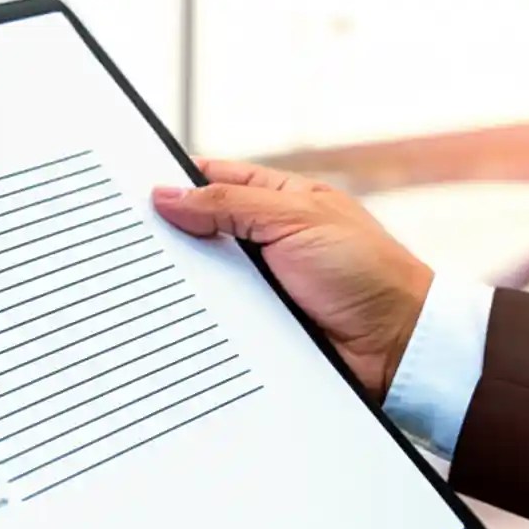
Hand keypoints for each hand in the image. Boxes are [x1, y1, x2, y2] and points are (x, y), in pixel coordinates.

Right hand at [152, 159, 432, 400]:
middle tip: (130, 241)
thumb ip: (231, 204)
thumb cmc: (368, 272)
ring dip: (184, 284)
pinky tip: (173, 321)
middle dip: (170, 237)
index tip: (134, 191)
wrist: (397, 347)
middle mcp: (265, 241)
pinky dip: (198, 321)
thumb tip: (169, 195)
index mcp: (279, 200)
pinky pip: (215, 321)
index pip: (213, 180)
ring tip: (145, 283)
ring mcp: (259, 286)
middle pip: (200, 232)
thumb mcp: (296, 219)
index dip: (176, 182)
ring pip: (203, 280)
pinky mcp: (256, 326)